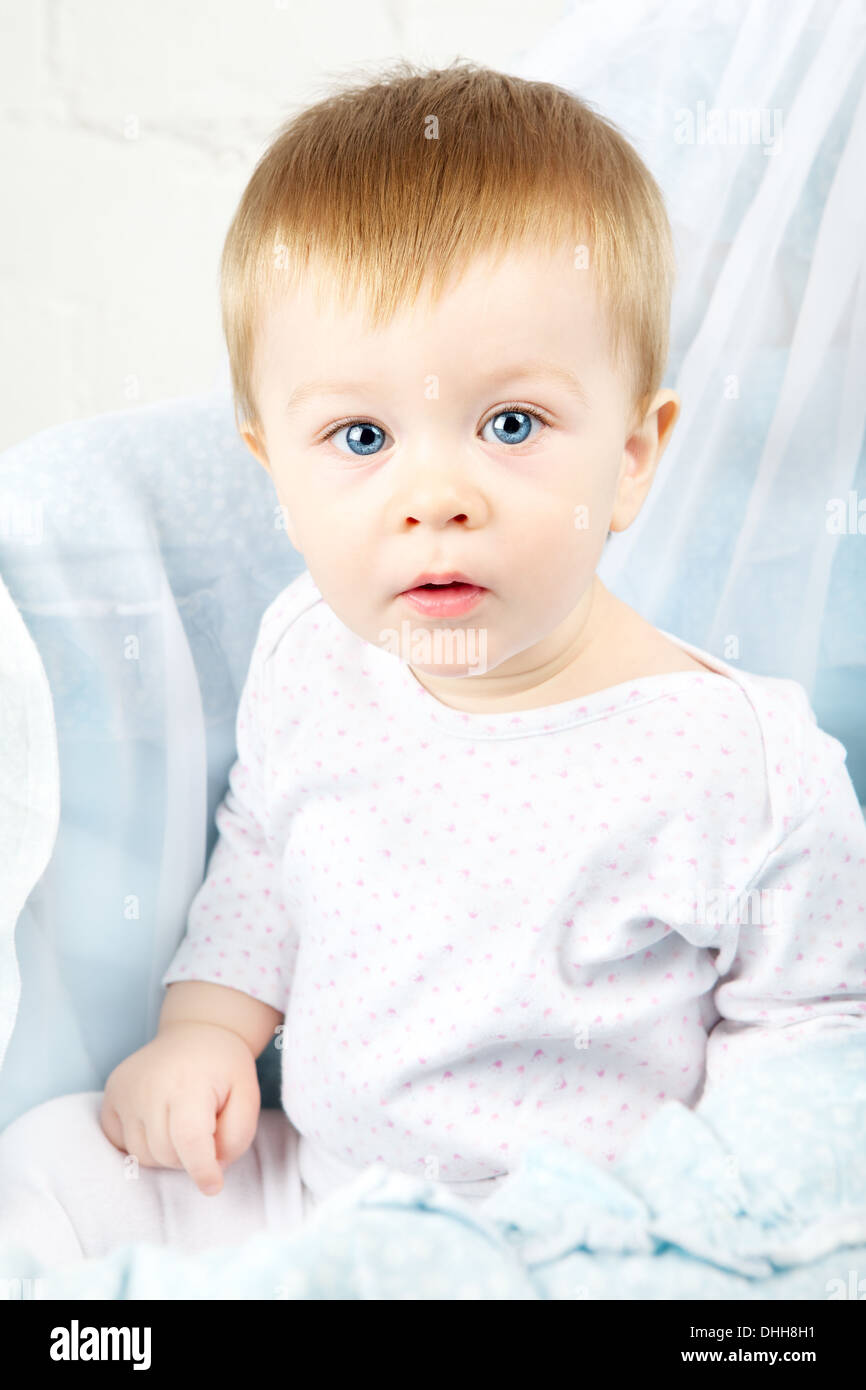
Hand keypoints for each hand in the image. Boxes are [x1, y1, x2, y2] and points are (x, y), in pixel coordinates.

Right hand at [100, 1021, 260, 1195]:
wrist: (197, 1032)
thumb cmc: (225, 1068)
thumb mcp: (248, 1096)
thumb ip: (237, 1135)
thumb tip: (213, 1166)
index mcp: (188, 1083)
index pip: (189, 1140)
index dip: (202, 1170)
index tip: (213, 1186)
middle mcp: (149, 1086)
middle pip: (166, 1154)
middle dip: (189, 1157)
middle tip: (205, 1131)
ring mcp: (125, 1090)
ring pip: (142, 1154)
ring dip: (166, 1153)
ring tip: (182, 1124)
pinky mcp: (111, 1094)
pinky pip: (121, 1143)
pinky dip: (142, 1143)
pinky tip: (159, 1121)